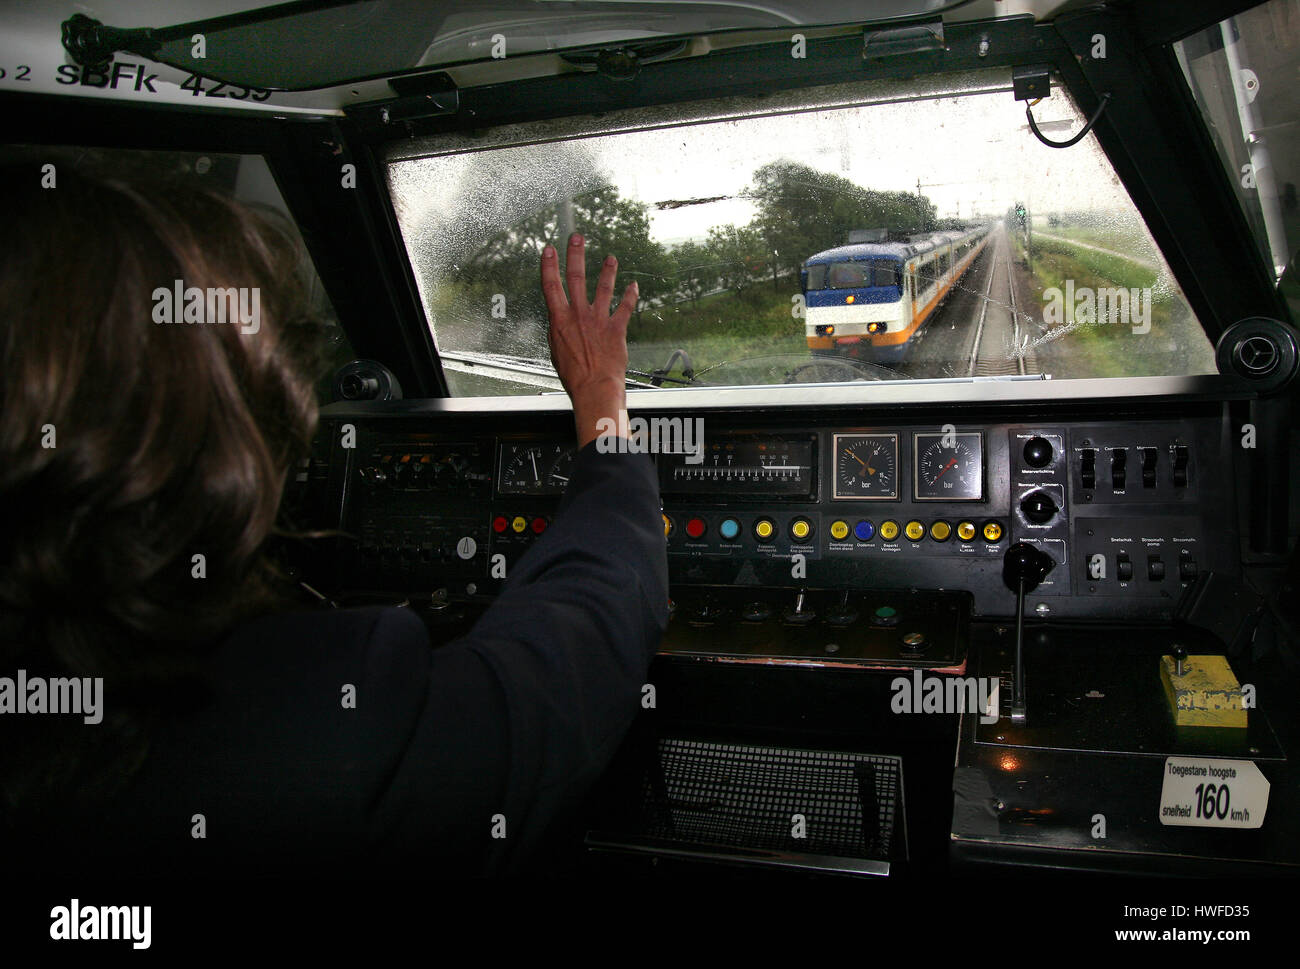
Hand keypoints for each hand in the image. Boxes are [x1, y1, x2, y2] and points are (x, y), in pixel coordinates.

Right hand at [540, 233, 637, 447]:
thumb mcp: (556, 351)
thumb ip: (559, 332)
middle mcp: (578, 315)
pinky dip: (631, 295)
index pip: (551, 286)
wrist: (594, 387)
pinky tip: (634, 286)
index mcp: (559, 321)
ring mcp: (598, 320)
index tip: (550, 249)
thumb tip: (559, 323)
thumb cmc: (574, 376)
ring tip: (611, 257)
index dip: (549, 266)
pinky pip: (625, 307)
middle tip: (577, 237)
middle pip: (576, 278)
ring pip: (603, 288)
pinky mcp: (616, 328)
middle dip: (576, 255)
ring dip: (607, 271)